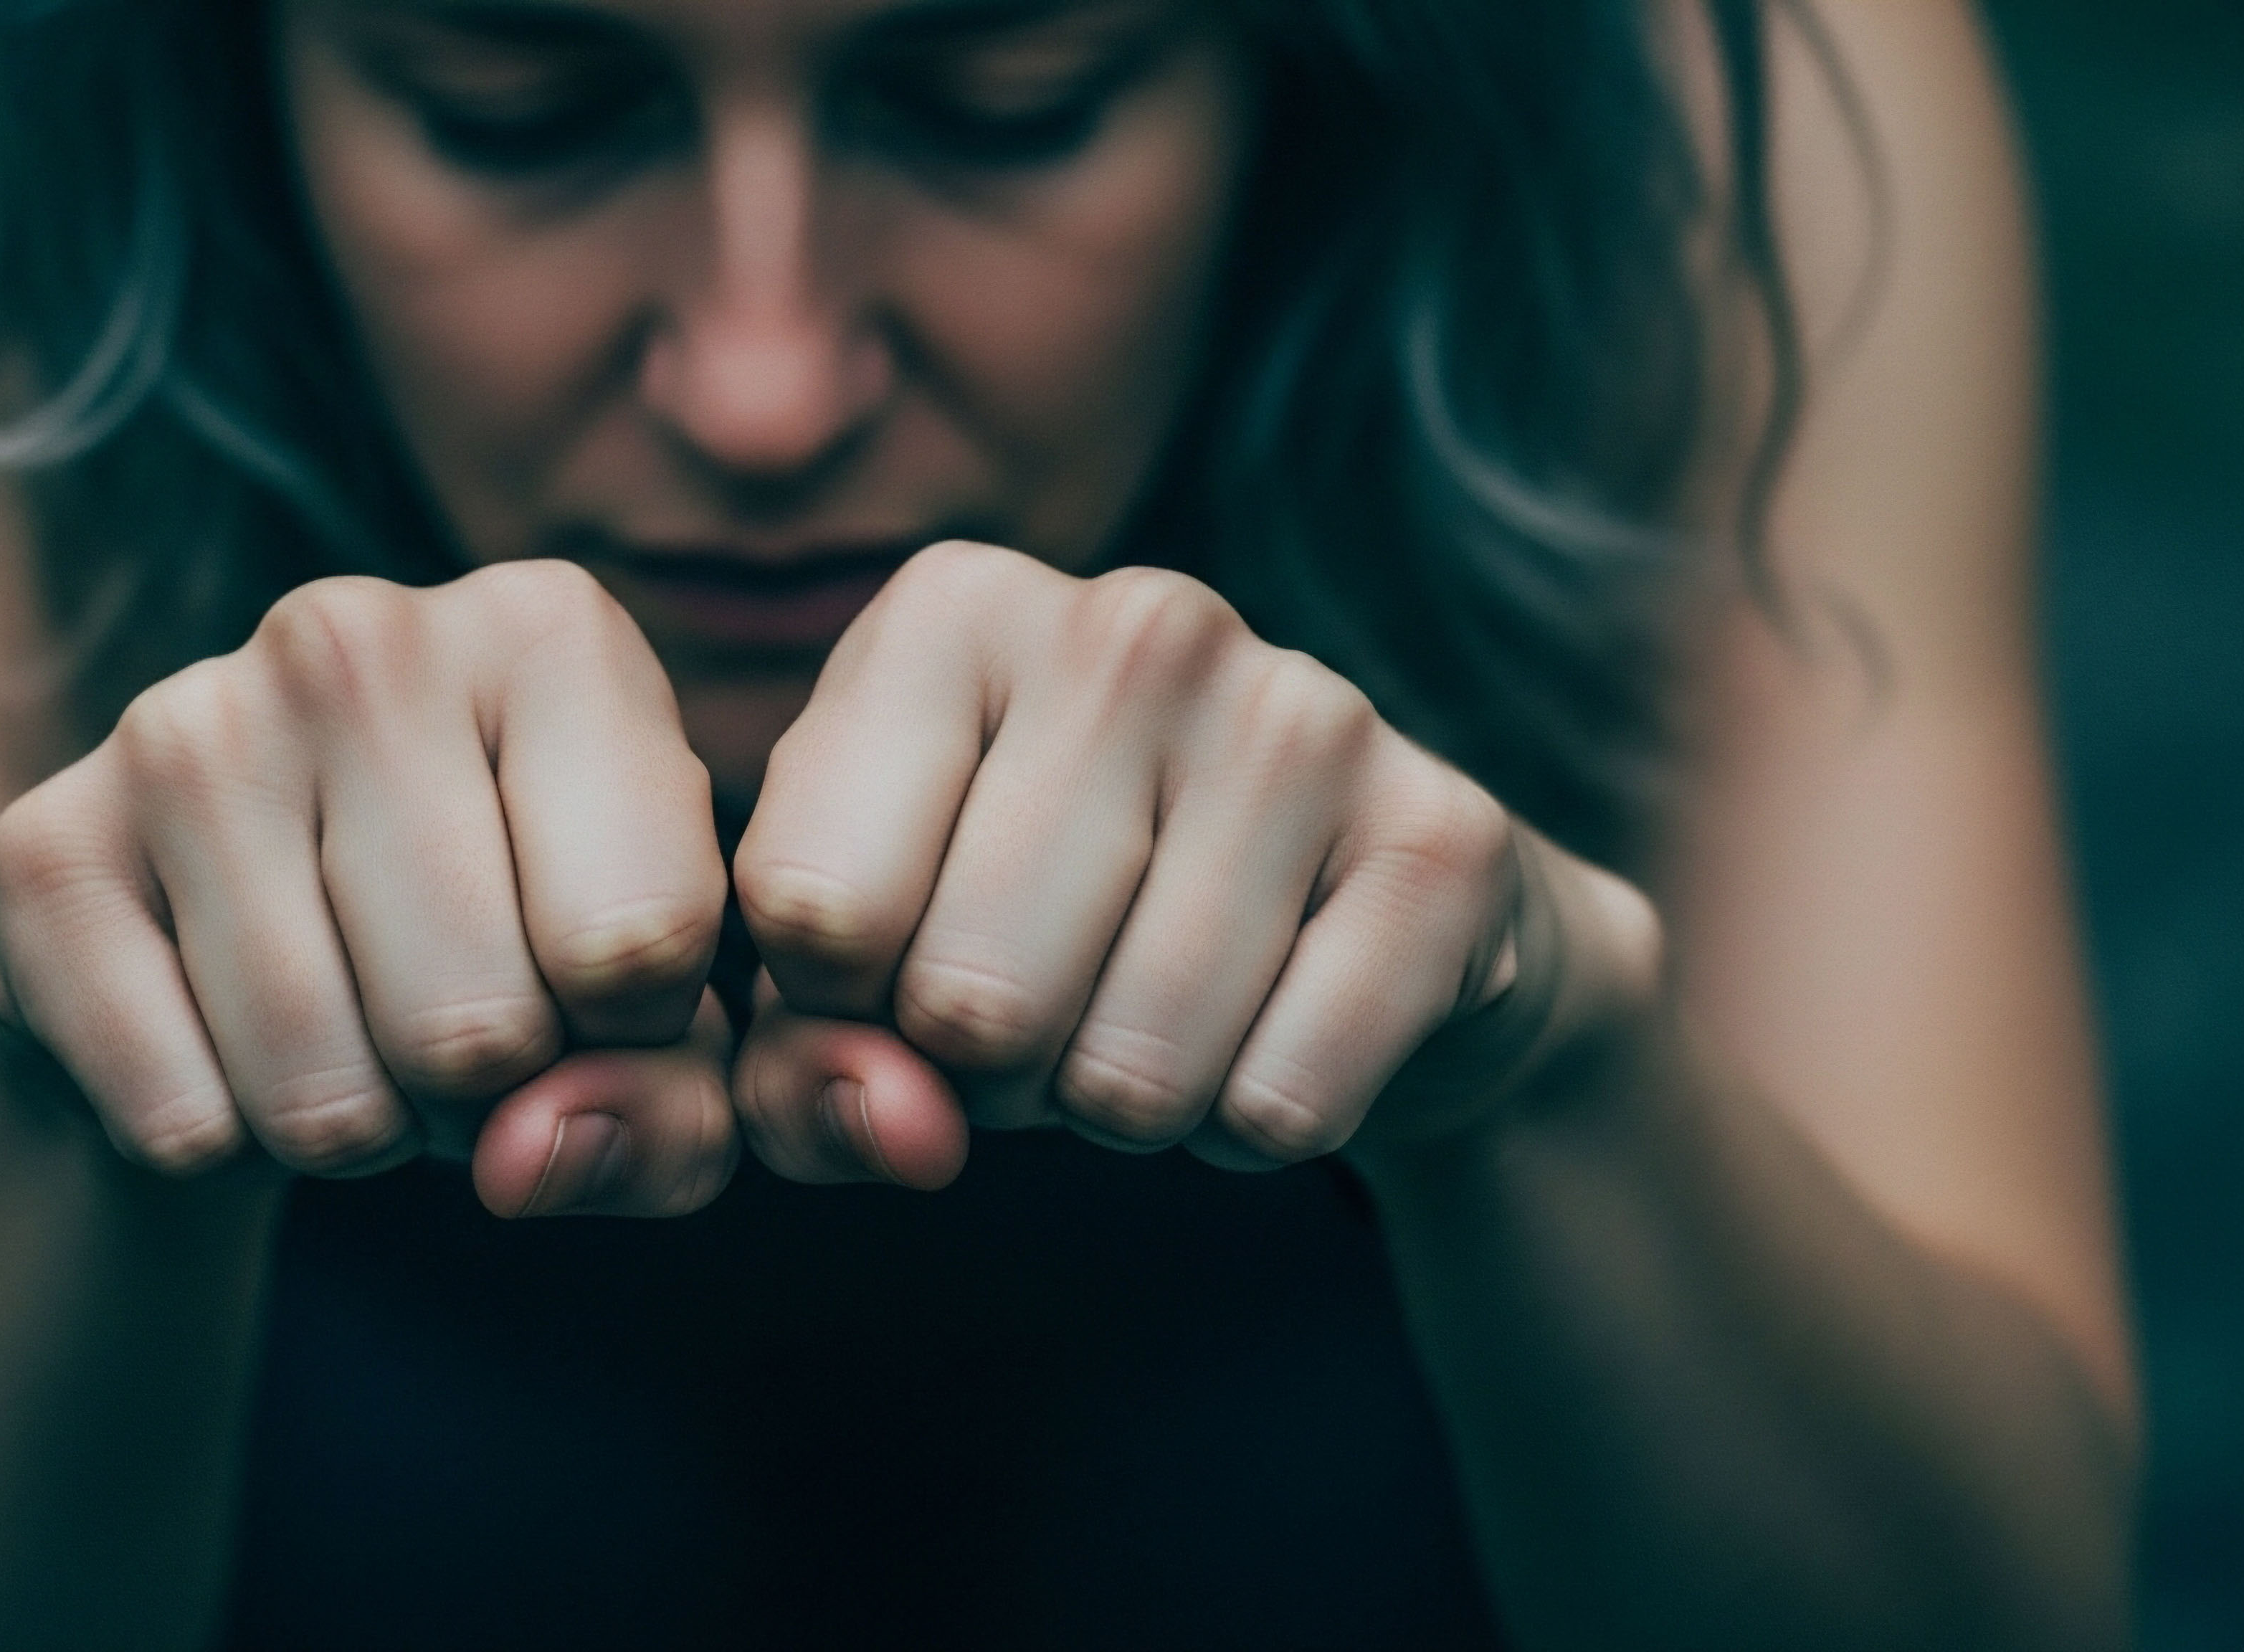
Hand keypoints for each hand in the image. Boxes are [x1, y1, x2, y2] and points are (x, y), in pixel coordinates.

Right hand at [0, 560, 741, 1216]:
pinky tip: (227, 1049)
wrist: (254, 962)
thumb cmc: (511, 972)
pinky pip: (181, 1117)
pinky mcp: (44, 846)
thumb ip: (675, 1116)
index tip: (597, 996)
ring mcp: (183, 727)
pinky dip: (224, 1146)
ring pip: (322, 1088)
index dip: (631, 1044)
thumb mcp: (657, 1042)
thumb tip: (532, 1155)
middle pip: (479, 1021)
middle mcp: (356, 639)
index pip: (642, 940)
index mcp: (549, 633)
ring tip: (353, 1043)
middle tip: (457, 1042)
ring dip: (357, 1133)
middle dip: (484, 1103)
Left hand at [729, 542, 1659, 1183]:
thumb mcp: (861, 981)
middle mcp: (1132, 624)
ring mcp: (1305, 712)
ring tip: (1149, 1024)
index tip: (896, 972)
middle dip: (990, 1079)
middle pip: (969, 997)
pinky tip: (1268, 1033)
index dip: (842, 1011)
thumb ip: (800, 1070)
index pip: (808, 904)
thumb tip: (900, 1126)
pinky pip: (1285, 1100)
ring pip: (1131, 1067)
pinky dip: (1254, 1126)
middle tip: (1041, 1021)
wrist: (1330, 917)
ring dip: (1123, 1110)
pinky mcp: (1443, 837)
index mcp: (951, 611)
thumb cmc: (1030, 932)